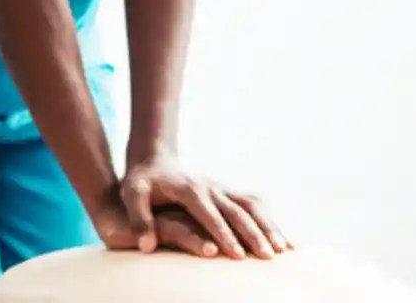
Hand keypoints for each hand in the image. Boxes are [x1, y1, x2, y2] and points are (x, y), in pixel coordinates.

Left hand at [117, 157, 290, 259]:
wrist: (154, 159)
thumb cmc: (142, 181)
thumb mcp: (132, 193)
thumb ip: (138, 219)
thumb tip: (146, 246)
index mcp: (190, 188)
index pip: (210, 214)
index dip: (223, 234)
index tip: (235, 255)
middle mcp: (211, 186)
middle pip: (237, 210)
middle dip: (254, 234)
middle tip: (268, 257)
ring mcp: (222, 187)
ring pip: (252, 205)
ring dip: (269, 226)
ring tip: (284, 249)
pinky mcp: (227, 191)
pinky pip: (254, 204)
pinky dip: (271, 219)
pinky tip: (282, 237)